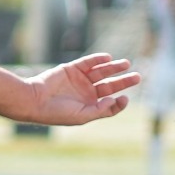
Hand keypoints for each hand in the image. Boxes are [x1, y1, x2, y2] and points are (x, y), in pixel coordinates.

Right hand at [18, 53, 138, 124]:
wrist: (35, 100)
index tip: (125, 98)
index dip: (119, 102)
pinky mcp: (71, 69)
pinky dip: (98, 59)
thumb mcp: (81, 116)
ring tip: (126, 64)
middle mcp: (86, 94)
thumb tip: (116, 99)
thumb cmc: (57, 113)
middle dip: (124, 81)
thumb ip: (100, 109)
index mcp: (88, 107)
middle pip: (110, 86)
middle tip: (138, 77)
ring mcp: (79, 80)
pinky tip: (108, 58)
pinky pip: (88, 62)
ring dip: (114, 68)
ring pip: (102, 72)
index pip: (110, 104)